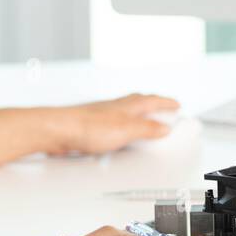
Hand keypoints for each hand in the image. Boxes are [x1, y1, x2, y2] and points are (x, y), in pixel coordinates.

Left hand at [46, 93, 179, 155]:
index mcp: (129, 105)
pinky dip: (123, 126)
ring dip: (139, 115)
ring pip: (127, 111)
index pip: (154, 101)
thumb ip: (146, 129)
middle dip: (154, 105)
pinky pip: (114, 123)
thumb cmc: (87, 125)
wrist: (58, 129)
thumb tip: (163, 127)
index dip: (167, 103)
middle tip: (164, 110)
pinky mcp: (93, 125)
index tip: (177, 105)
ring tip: (145, 122)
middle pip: (140, 102)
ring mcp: (104, 115)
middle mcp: (117, 106)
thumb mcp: (126, 130)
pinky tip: (119, 135)